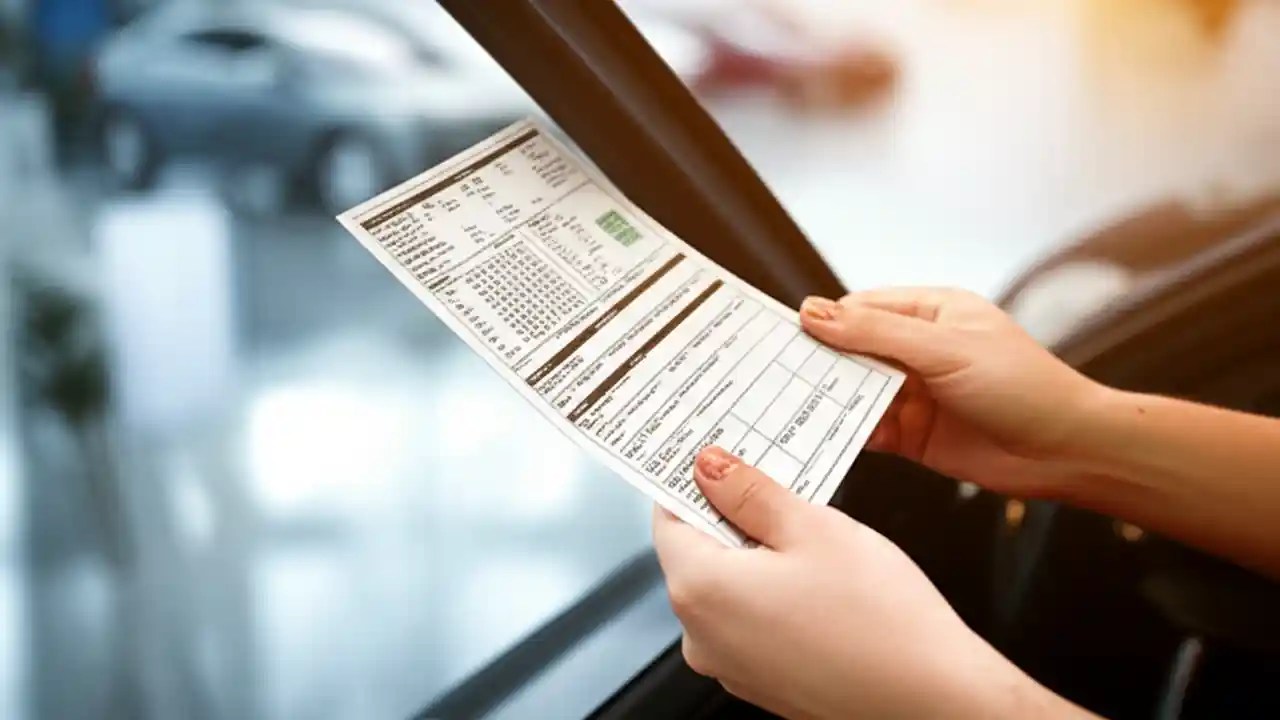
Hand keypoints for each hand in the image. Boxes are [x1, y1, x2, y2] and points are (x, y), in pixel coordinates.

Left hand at [653, 446, 1084, 719]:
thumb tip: (709, 467)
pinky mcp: (761, 682)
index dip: (692, 480)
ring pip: (728, 586)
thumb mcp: (813, 527)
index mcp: (700, 590)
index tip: (718, 455)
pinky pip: (751, 621)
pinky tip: (820, 583)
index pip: (667, 516)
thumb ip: (750, 492)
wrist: (934, 702)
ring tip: (812, 538)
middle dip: (734, 516)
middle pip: (698, 552)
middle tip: (782, 488)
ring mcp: (730, 666)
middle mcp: (702, 636)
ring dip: (758, 555)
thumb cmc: (882, 621)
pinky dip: (773, 594)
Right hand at [799, 288, 1102, 497]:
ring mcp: (916, 393)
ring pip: (857, 390)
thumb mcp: (944, 349)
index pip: (863, 308)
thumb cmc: (1024, 387)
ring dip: (830, 398)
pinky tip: (823, 434)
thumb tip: (816, 312)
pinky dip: (846, 431)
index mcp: (933, 312)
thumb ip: (876, 334)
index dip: (826, 320)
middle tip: (777, 371)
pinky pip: (868, 428)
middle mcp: (920, 350)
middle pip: (854, 350)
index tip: (786, 334)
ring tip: (790, 405)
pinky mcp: (914, 434)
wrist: (1066, 452)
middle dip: (822, 361)